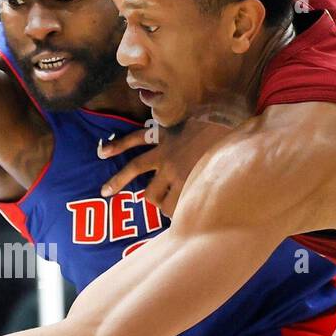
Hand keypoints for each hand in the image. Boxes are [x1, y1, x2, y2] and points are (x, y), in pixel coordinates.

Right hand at [98, 117, 231, 216]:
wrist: (230, 116)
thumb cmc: (231, 148)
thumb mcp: (224, 176)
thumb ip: (211, 191)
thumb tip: (215, 208)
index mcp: (188, 182)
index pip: (172, 209)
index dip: (173, 216)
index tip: (179, 219)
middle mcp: (171, 170)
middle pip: (153, 195)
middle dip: (155, 202)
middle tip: (159, 206)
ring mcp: (163, 151)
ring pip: (135, 170)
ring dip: (119, 182)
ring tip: (105, 192)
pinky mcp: (161, 134)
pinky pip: (135, 139)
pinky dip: (118, 145)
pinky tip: (103, 152)